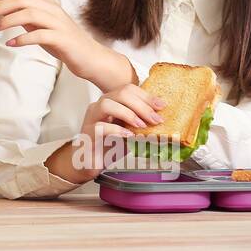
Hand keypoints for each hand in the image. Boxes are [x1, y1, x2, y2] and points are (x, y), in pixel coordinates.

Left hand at [0, 0, 135, 91]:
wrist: (89, 58)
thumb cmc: (60, 40)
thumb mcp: (37, 24)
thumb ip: (18, 13)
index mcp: (47, 2)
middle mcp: (52, 8)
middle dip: (1, 6)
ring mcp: (58, 22)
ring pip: (29, 13)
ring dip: (7, 21)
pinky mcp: (61, 38)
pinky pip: (39, 34)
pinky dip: (22, 39)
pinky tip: (10, 43)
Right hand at [47, 83, 166, 182]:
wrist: (92, 162)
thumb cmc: (110, 145)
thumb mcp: (130, 131)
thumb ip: (141, 123)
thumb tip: (161, 119)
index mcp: (112, 102)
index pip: (129, 89)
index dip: (146, 96)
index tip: (161, 106)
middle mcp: (100, 106)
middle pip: (120, 93)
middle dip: (141, 105)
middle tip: (155, 119)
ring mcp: (92, 118)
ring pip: (107, 104)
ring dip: (128, 113)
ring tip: (141, 125)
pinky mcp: (88, 133)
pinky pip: (100, 127)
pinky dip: (117, 130)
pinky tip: (128, 136)